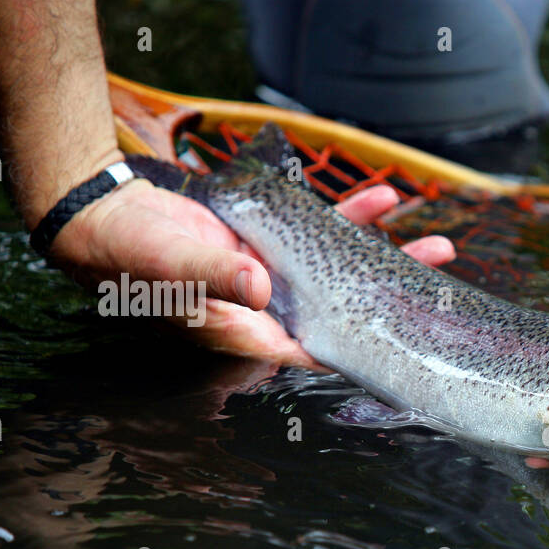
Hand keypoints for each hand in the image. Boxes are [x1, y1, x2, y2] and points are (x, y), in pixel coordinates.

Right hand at [50, 171, 454, 364]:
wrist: (104, 218)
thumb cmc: (130, 254)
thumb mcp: (173, 265)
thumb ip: (216, 276)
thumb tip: (259, 286)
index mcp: (252, 331)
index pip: (319, 349)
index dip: (364, 349)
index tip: (410, 342)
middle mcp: (271, 309)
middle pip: (348, 311)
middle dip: (396, 301)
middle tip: (444, 285)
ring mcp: (275, 275)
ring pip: (344, 270)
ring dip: (388, 254)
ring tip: (439, 244)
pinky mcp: (271, 242)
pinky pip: (321, 233)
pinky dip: (351, 216)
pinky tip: (385, 199)